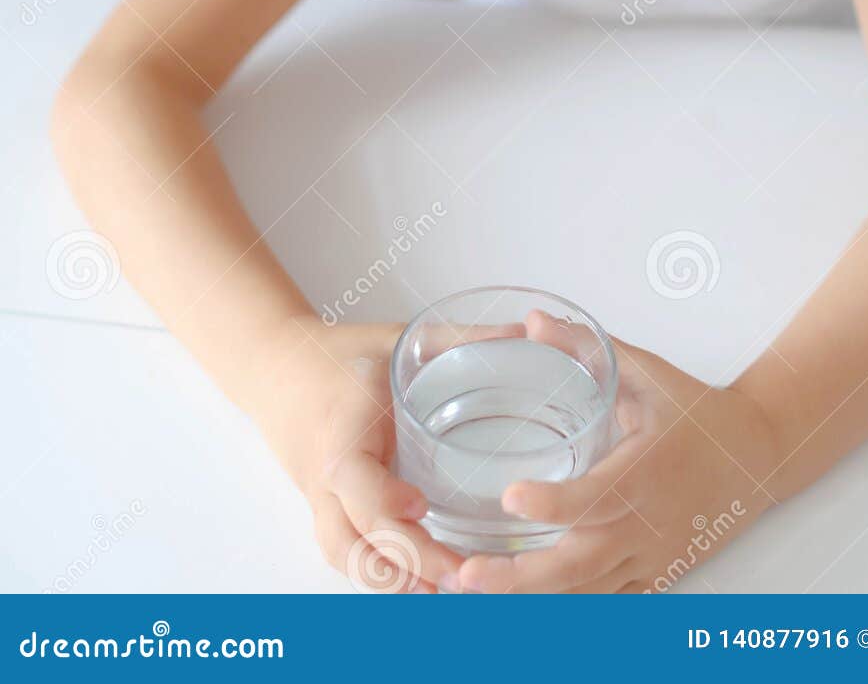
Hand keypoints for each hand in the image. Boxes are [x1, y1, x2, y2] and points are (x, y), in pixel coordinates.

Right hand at [251, 315, 461, 592]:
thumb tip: (529, 332)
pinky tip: (419, 585)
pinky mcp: (325, 512)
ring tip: (445, 594)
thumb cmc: (343, 354)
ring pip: (343, 556)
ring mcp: (320, 499)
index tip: (423, 506)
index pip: (354, 478)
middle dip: (406, 561)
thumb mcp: (401, 338)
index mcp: (342, 429)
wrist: (279, 367)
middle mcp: (325, 475)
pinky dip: (377, 574)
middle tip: (461, 576)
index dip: (385, 499)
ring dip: (390, 581)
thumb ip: (461, 337)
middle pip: (352, 535)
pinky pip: (345, 553)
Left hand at [440, 314, 777, 594]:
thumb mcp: (647, 372)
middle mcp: (648, 523)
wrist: (755, 457)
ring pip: (586, 592)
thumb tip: (533, 323)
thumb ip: (588, 348)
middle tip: (466, 573)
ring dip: (529, 598)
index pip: (597, 497)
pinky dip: (561, 606)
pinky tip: (514, 607)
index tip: (511, 497)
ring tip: (471, 589)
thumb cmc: (695, 412)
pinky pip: (604, 600)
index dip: (554, 503)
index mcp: (647, 471)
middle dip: (521, 576)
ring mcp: (650, 556)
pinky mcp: (653, 574)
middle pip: (582, 564)